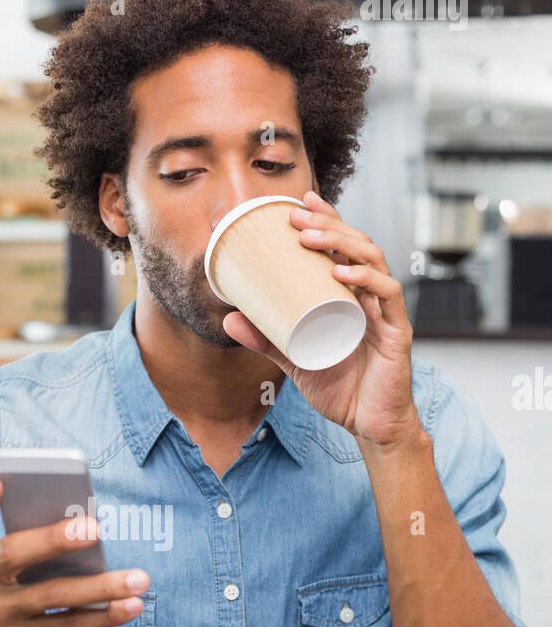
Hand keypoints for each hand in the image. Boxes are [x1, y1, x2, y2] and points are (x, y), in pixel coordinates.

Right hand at [0, 474, 149, 626]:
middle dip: (55, 539)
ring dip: (101, 586)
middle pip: (15, 554)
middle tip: (95, 528)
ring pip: (53, 594)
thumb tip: (82, 528)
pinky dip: (102, 616)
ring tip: (140, 578)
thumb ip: (20, 548)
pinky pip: (67, 625)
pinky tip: (131, 606)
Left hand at [222, 189, 421, 448]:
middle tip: (294, 214)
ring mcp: (385, 311)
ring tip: (309, 236)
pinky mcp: (396, 331)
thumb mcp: (294, 358)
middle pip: (357, 244)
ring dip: (341, 242)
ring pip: (373, 260)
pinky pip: (387, 295)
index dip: (325, 219)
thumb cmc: (340, 388)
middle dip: (327, 223)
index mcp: (352, 295)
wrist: (369, 424)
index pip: (342, 246)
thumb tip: (229, 317)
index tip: (297, 201)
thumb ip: (266, 338)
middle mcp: (371, 296)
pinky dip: (365, 279)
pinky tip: (342, 271)